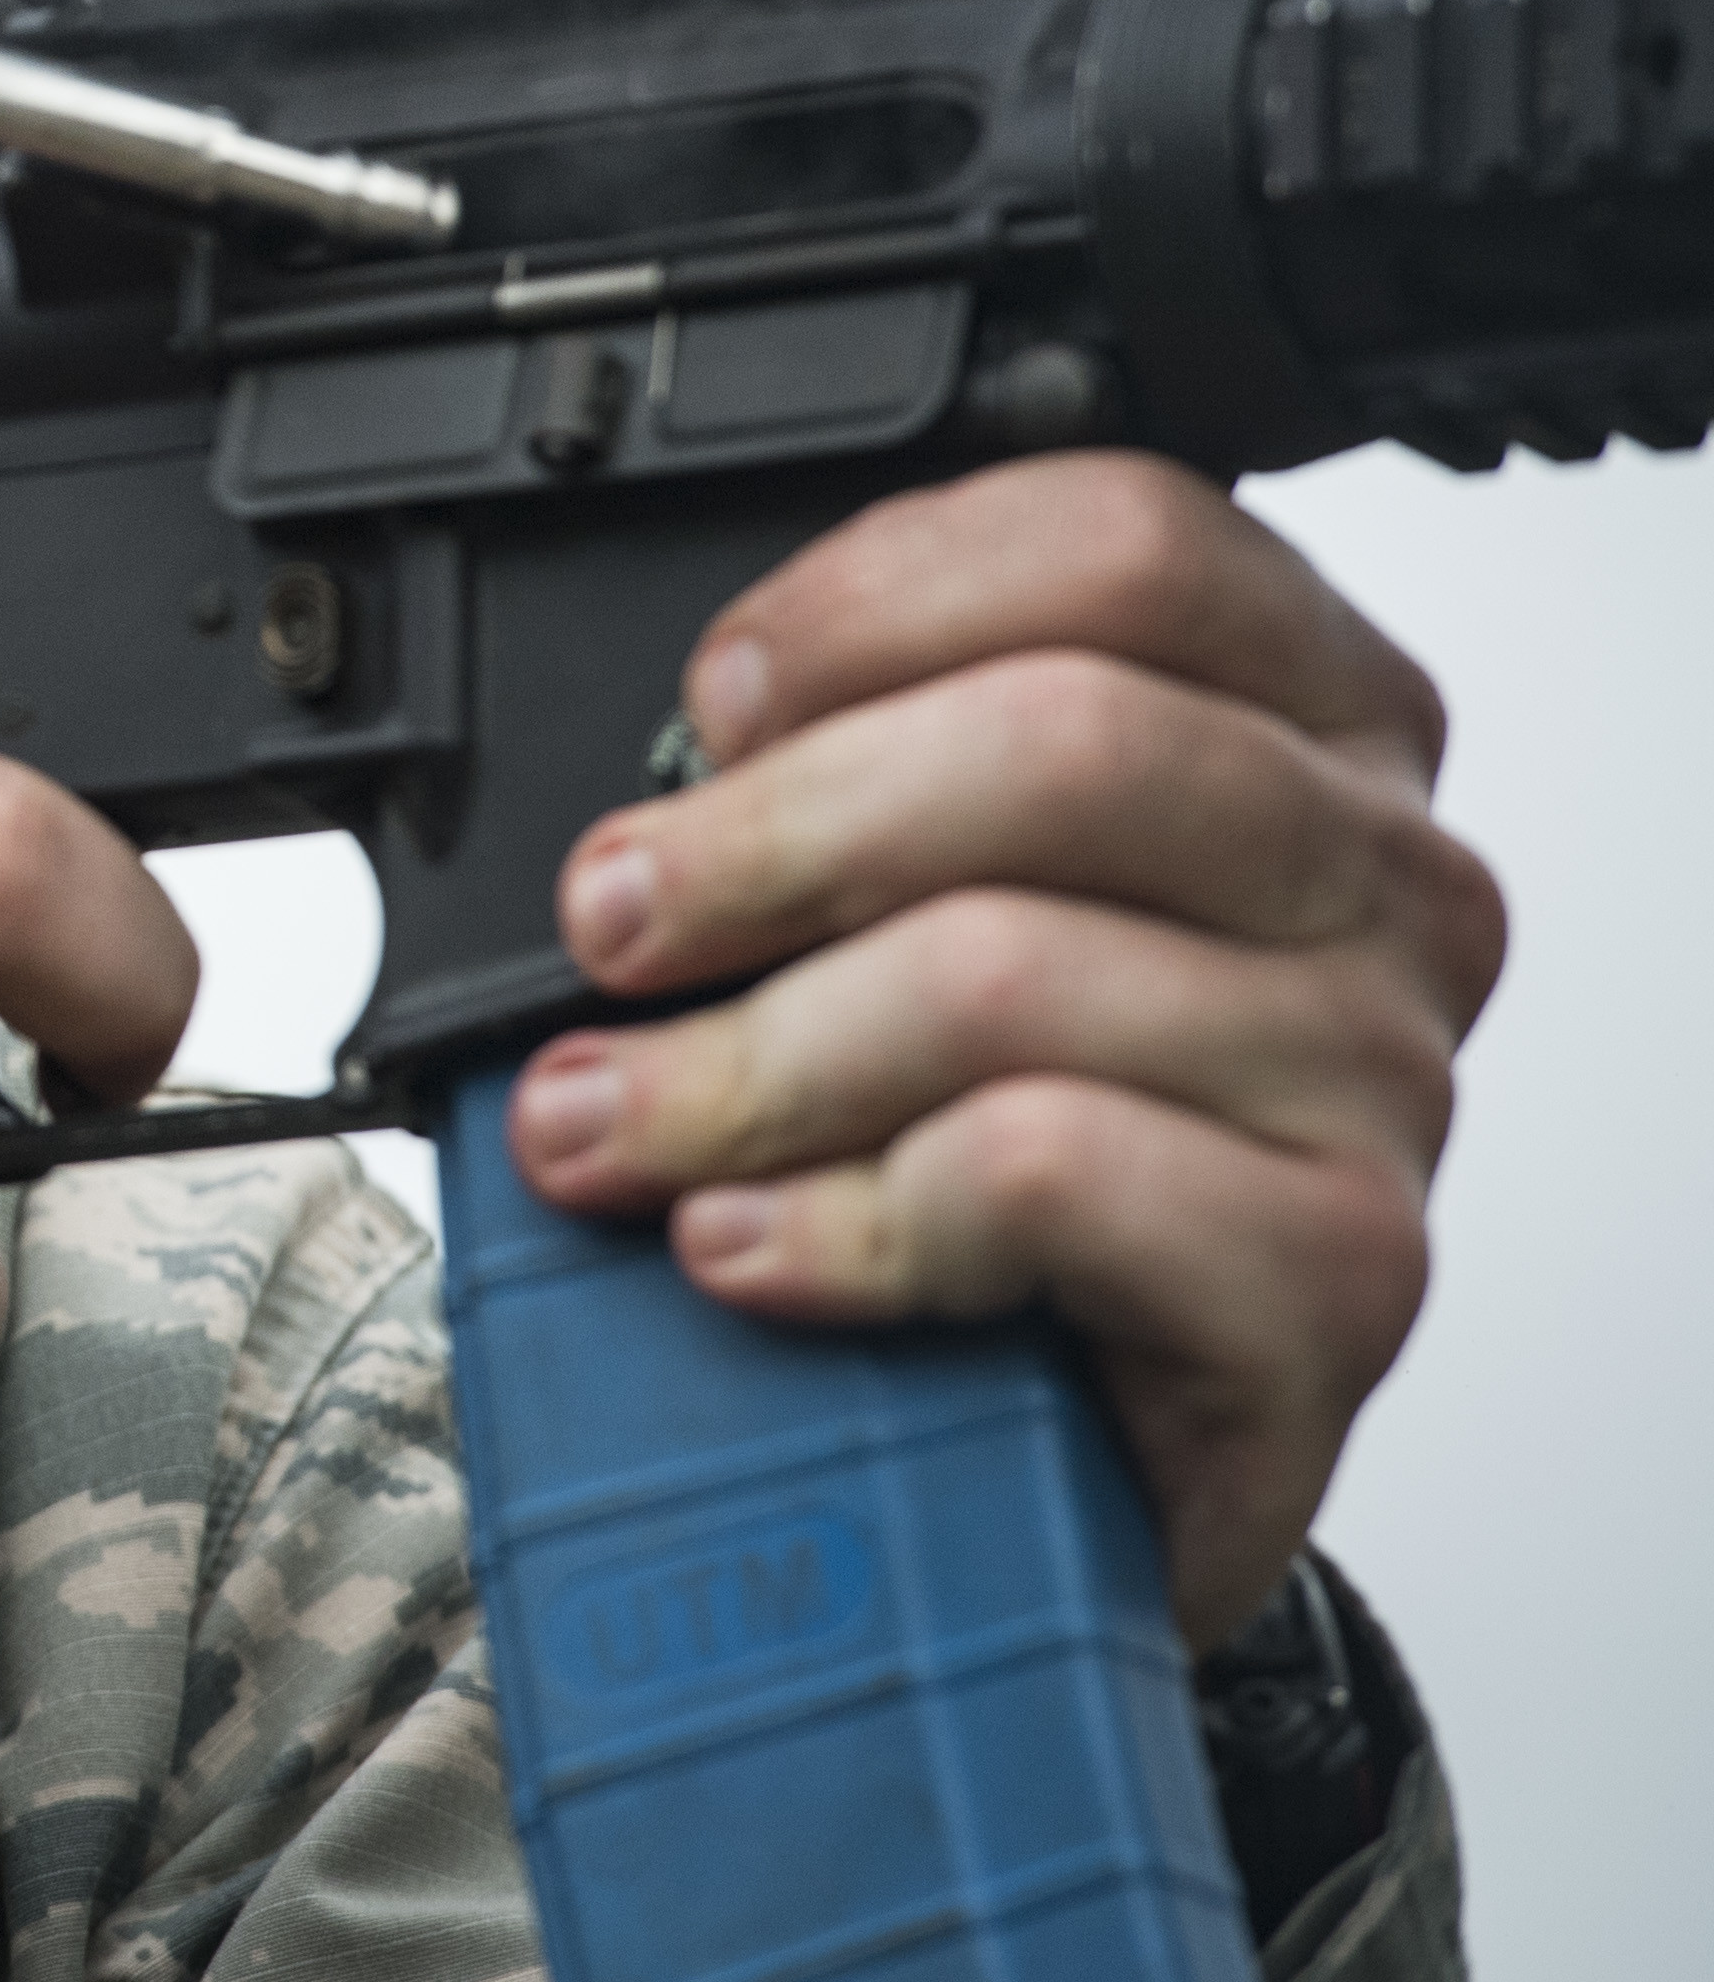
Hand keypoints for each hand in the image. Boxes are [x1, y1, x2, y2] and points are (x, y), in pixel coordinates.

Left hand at [506, 454, 1503, 1645]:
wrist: (1068, 1446)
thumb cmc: (981, 1126)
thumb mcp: (926, 902)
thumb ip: (847, 776)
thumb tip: (644, 777)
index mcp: (1305, 718)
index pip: (1128, 542)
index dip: (880, 601)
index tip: (712, 704)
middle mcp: (1381, 876)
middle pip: (1068, 742)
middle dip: (772, 834)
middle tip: (609, 924)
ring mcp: (1383, 1076)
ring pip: (1015, 972)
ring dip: (747, 1058)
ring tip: (605, 1123)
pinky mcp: (1341, 1273)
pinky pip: (1044, 1176)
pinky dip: (844, 1210)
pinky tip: (742, 1244)